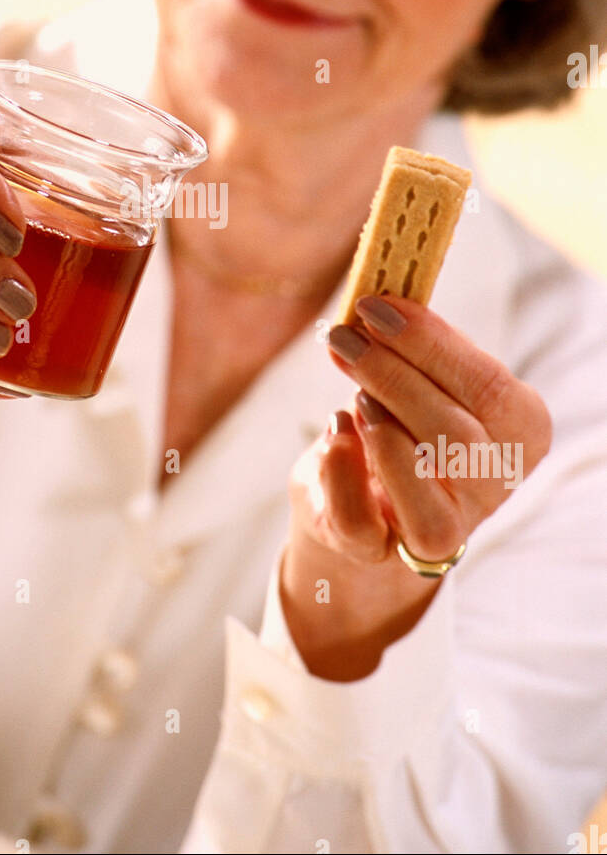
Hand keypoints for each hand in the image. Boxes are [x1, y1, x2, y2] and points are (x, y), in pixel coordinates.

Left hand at [280, 293, 551, 678]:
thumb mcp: (423, 381)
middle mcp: (493, 486)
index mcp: (520, 432)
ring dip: (377, 425)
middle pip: (452, 432)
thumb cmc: (405, 423)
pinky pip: (363, 522)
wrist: (370, 506)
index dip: (428, 343)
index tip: (377, 306)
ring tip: (348, 386)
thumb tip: (379, 300)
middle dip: (391, 375)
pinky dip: (343, 469)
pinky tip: (335, 432)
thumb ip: (417, 348)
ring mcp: (446, 527)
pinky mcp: (387, 554)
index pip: (486, 385)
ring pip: (421, 483)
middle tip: (344, 337)